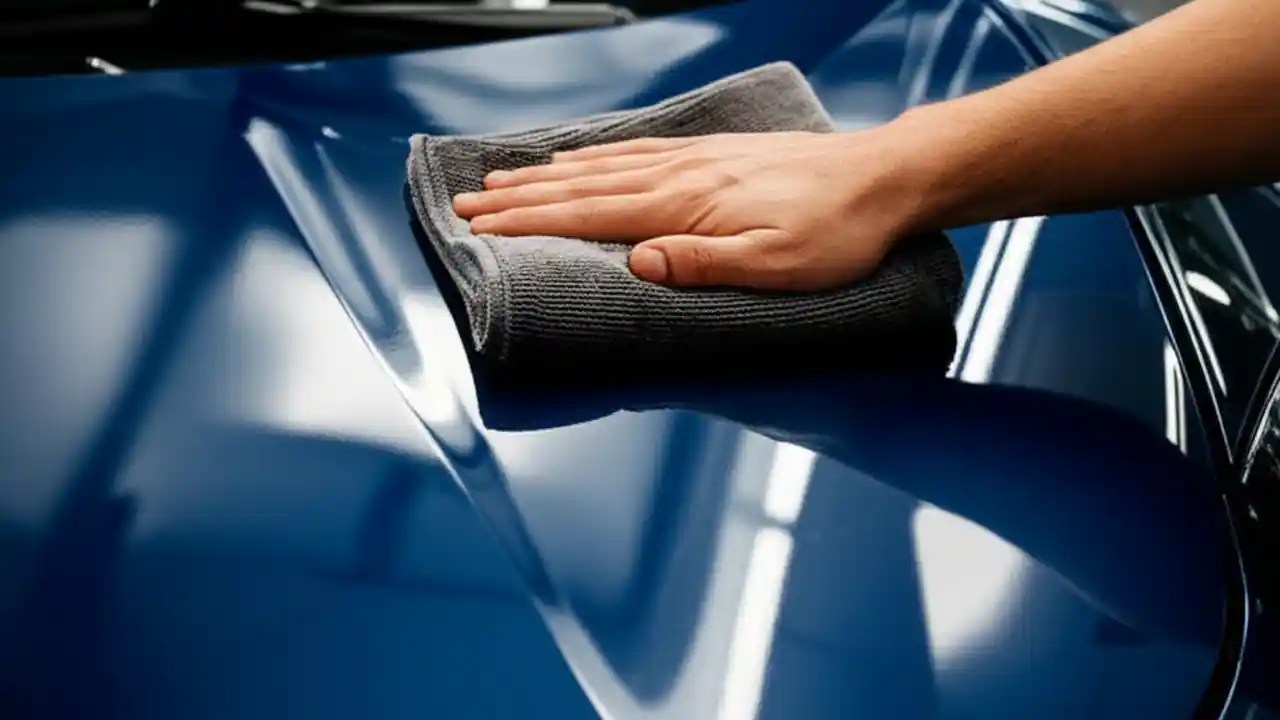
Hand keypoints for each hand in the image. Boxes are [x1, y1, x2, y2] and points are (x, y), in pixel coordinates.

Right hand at [451, 130, 927, 289]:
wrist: (878, 180)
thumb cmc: (832, 233)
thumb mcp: (774, 267)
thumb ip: (701, 265)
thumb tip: (637, 261)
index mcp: (684, 207)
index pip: (588, 214)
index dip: (528, 223)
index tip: (480, 227)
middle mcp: (678, 176)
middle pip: (580, 186)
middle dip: (517, 200)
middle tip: (466, 207)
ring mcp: (692, 160)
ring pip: (601, 165)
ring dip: (545, 175)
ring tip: (501, 181)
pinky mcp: (709, 155)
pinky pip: (635, 151)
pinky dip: (595, 155)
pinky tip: (578, 158)